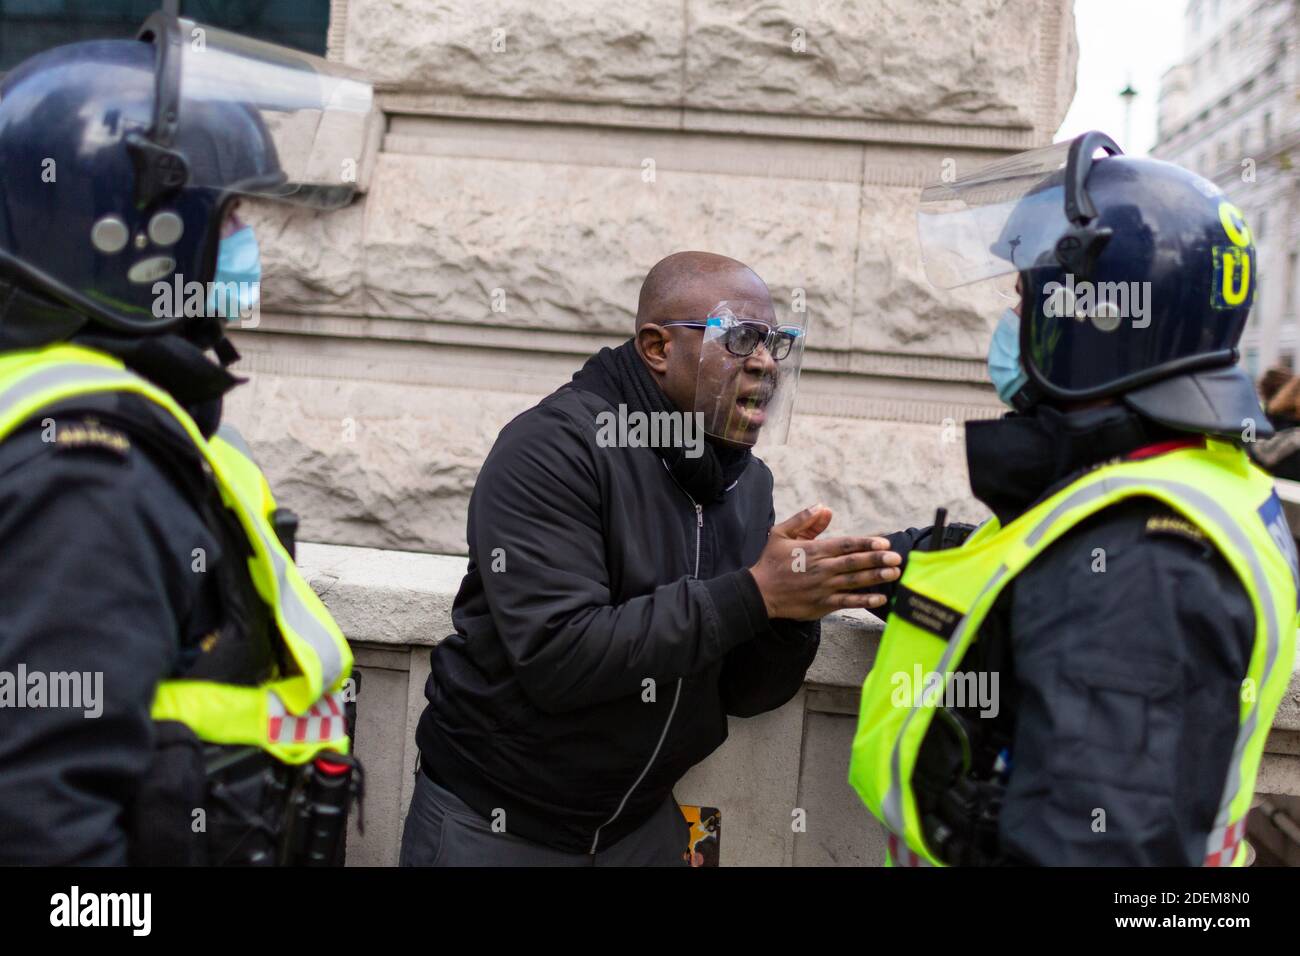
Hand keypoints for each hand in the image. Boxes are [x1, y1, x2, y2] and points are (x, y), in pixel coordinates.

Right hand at [748, 505, 900, 620]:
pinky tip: (880, 597)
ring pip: (855, 581)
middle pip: (855, 562)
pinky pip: (848, 602)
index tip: (884, 542)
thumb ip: (804, 520)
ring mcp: (823, 588)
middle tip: (897, 557)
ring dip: (876, 577)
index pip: (846, 545)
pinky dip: (864, 600)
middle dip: (878, 559)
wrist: (758, 593)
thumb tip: (824, 508)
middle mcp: (822, 569)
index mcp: (814, 551)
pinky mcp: (822, 605)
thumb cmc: (770, 562)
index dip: (867, 543)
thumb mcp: (781, 534)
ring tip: (894, 573)